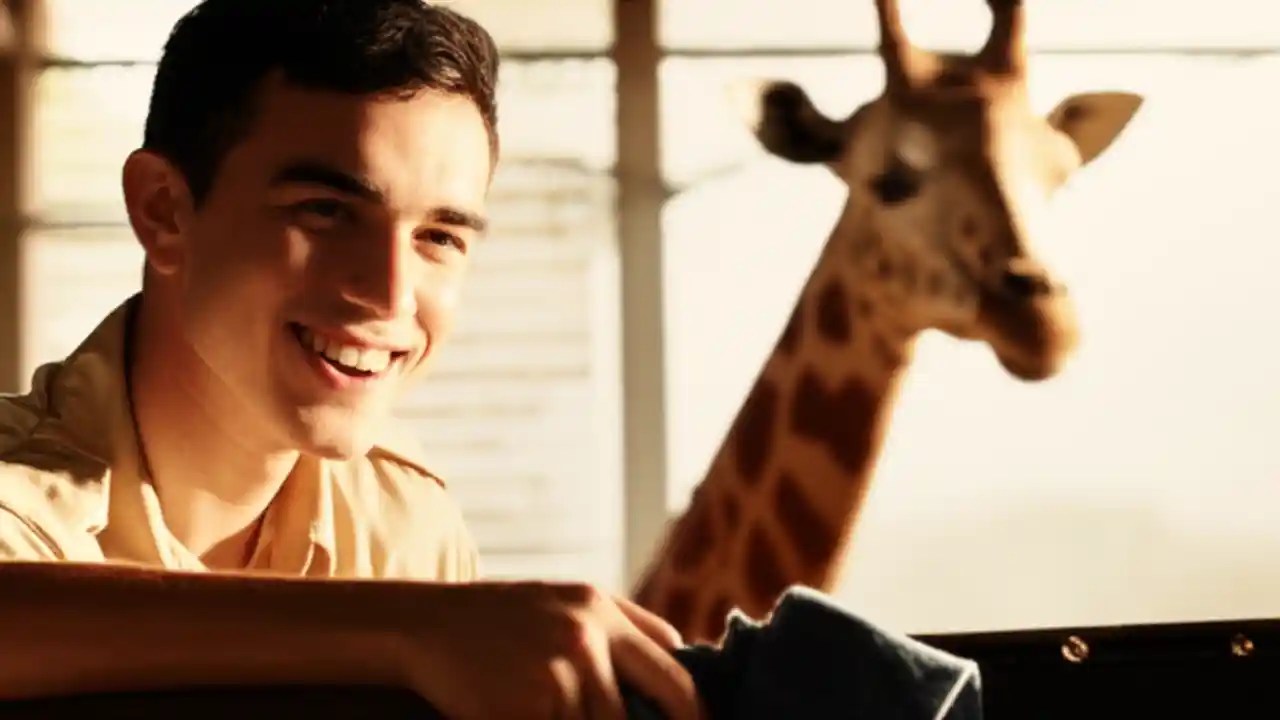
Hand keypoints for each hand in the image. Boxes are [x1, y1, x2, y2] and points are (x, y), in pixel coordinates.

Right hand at [396, 580, 703, 719]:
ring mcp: (558, 672)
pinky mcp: (528, 707)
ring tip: (556, 709)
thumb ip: (615, 632)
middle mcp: (587, 636)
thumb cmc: (497, 621)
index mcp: (600, 608)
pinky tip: (530, 714)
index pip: (672, 662)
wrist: (423, 626)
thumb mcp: (563, 604)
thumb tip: (672, 671)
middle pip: (656, 702)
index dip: (691, 704)